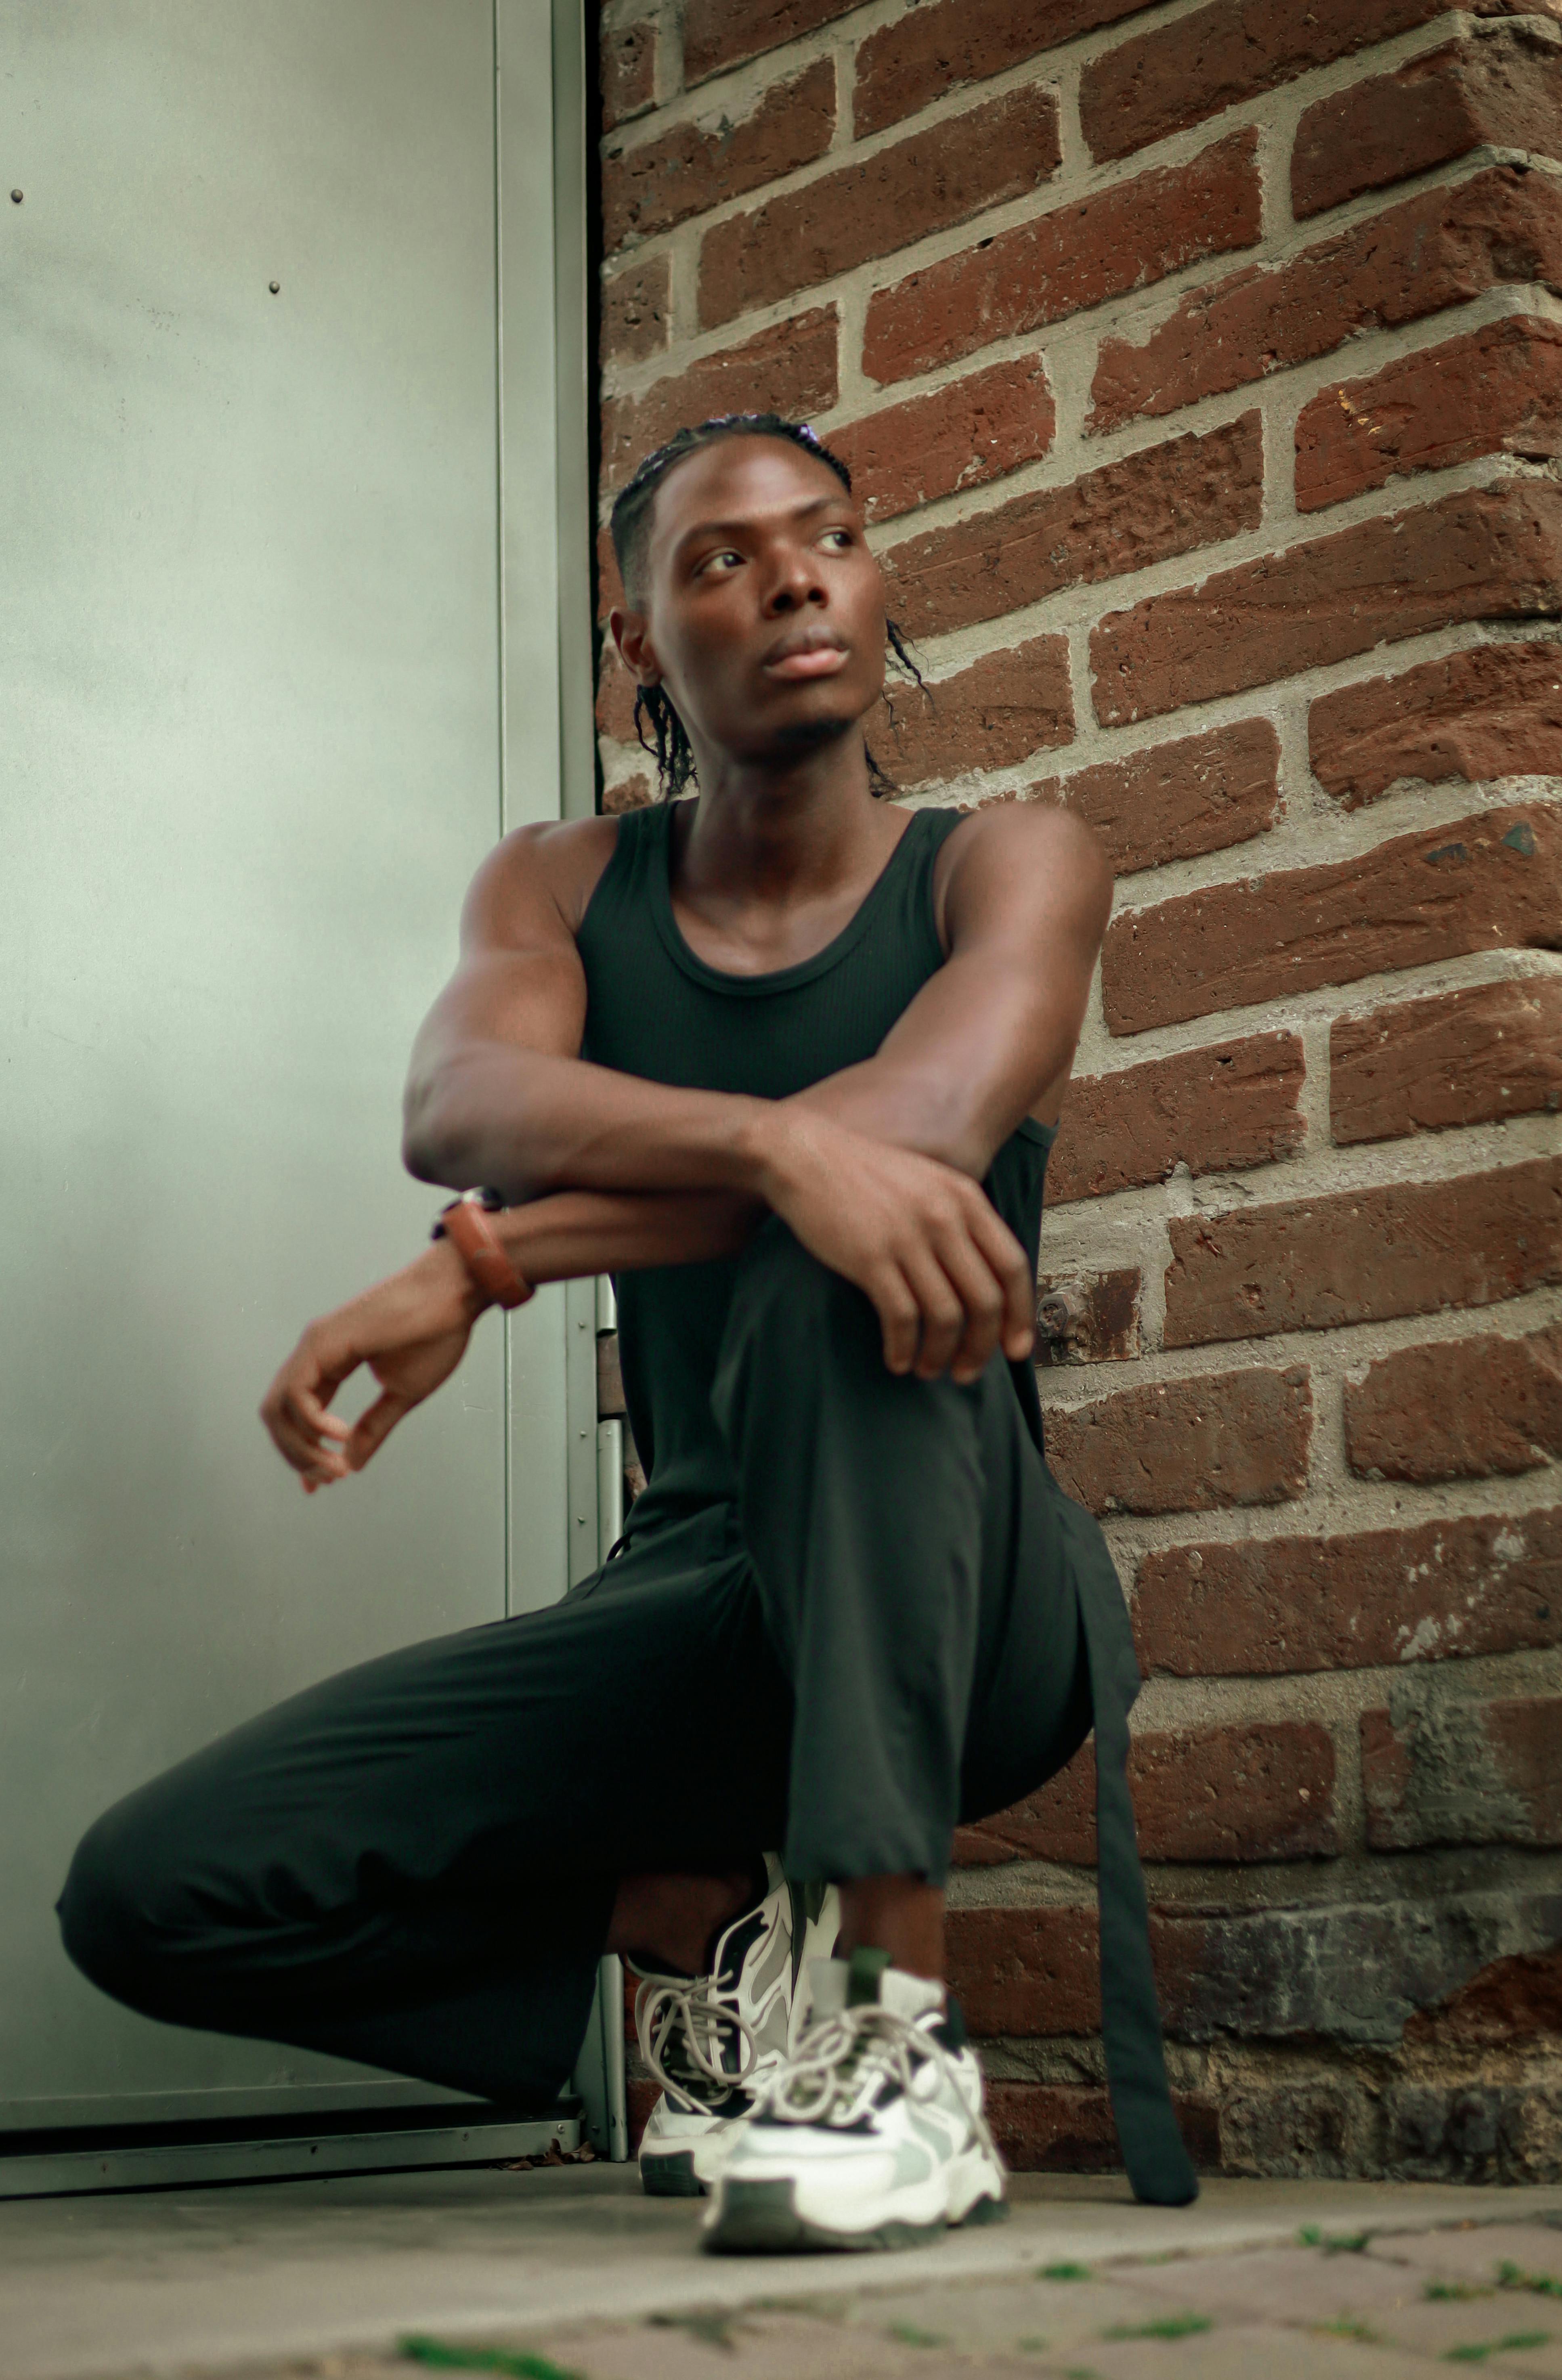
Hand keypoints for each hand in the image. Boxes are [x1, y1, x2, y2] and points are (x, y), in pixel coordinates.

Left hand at [260, 1241, 487, 1491]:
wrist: (452, 1292)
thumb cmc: (435, 1332)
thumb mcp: (402, 1395)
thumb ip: (373, 1430)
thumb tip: (350, 1462)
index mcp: (330, 1362)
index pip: (299, 1413)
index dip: (303, 1452)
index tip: (322, 1482)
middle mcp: (314, 1352)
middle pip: (277, 1414)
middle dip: (295, 1455)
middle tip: (325, 1479)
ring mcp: (315, 1345)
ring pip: (278, 1407)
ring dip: (300, 1446)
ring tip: (333, 1465)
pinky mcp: (323, 1342)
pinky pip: (297, 1392)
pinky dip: (313, 1422)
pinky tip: (341, 1434)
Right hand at [748, 1108, 1034, 1383]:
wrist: (805, 1156)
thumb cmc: (865, 1177)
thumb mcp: (928, 1184)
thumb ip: (961, 1221)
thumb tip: (986, 1281)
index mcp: (965, 1199)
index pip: (1012, 1266)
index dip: (1020, 1315)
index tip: (1016, 1350)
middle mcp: (944, 1217)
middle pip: (985, 1300)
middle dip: (982, 1347)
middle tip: (966, 1372)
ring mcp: (908, 1237)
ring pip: (946, 1316)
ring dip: (940, 1355)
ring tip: (928, 1369)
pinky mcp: (870, 1257)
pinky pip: (901, 1318)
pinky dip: (903, 1348)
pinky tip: (896, 1360)